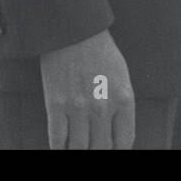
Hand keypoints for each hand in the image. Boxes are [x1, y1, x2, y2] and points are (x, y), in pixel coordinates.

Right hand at [40, 30, 133, 149]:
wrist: (73, 30)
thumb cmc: (99, 51)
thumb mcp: (121, 75)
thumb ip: (121, 104)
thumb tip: (116, 132)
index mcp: (123, 99)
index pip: (124, 142)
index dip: (116, 149)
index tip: (109, 147)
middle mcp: (103, 107)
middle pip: (100, 148)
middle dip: (96, 150)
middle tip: (91, 145)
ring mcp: (78, 107)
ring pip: (79, 149)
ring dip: (77, 150)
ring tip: (76, 146)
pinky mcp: (56, 104)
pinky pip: (57, 140)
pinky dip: (58, 148)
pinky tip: (60, 146)